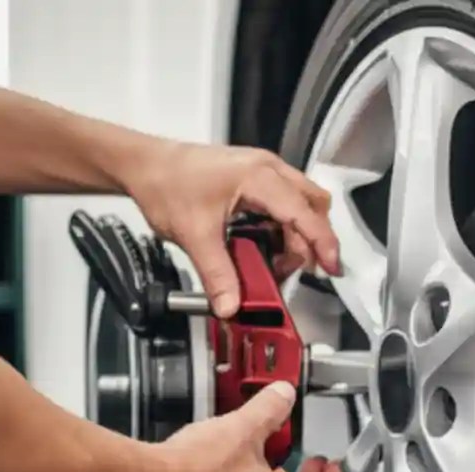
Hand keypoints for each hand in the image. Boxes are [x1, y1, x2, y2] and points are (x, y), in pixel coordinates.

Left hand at [123, 139, 340, 317]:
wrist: (143, 163)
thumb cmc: (166, 184)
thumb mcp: (194, 235)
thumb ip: (217, 274)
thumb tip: (231, 305)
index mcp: (260, 178)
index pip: (306, 213)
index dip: (323, 243)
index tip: (331, 268)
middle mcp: (268, 169)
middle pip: (312, 205)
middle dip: (310, 241)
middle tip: (291, 270)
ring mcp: (262, 170)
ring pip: (300, 202)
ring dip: (295, 233)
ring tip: (275, 261)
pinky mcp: (252, 176)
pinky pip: (282, 201)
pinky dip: (282, 225)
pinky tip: (263, 244)